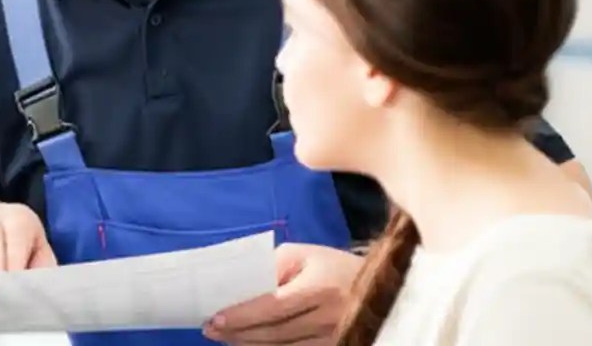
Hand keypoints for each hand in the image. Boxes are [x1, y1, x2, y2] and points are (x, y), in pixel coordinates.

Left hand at [203, 243, 362, 344]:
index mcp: (320, 288)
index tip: (215, 318)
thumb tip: (238, 285)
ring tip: (226, 338)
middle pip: (274, 333)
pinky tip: (250, 344)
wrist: (379, 287)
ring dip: (249, 345)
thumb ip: (271, 266)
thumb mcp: (303, 255)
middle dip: (237, 332)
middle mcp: (329, 318)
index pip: (273, 307)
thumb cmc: (332, 266)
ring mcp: (333, 339)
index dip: (242, 315)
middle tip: (211, 330)